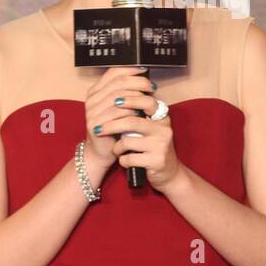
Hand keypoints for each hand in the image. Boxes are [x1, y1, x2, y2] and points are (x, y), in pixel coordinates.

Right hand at [83, 66, 154, 177]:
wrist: (101, 152)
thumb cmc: (114, 128)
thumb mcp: (120, 108)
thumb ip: (127, 93)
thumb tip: (145, 78)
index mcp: (95, 91)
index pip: (113, 73)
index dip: (130, 69)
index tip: (145, 70)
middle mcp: (91, 99)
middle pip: (118, 83)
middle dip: (138, 82)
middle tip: (152, 87)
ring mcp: (91, 112)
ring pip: (118, 96)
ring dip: (137, 97)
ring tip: (148, 100)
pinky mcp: (95, 124)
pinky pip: (117, 113)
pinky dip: (131, 111)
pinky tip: (140, 113)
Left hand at [98, 76, 181, 192]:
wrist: (167, 172)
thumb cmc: (151, 146)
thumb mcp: (148, 127)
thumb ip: (138, 112)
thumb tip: (116, 94)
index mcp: (161, 117)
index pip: (147, 102)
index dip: (130, 100)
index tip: (114, 101)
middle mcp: (164, 129)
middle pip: (132, 122)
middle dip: (111, 125)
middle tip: (98, 129)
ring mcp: (161, 145)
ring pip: (128, 142)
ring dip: (117, 147)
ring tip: (117, 150)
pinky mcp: (157, 161)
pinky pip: (129, 158)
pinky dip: (122, 160)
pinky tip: (125, 160)